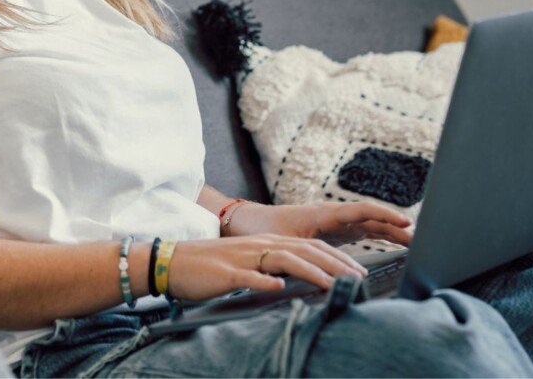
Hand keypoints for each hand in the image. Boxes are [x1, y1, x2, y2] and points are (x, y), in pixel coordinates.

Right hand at [160, 235, 371, 301]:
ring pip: (284, 260)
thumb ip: (272, 269)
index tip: (359, 270)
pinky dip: (265, 281)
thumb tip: (299, 281)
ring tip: (333, 284)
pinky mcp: (226, 273)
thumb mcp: (248, 265)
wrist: (172, 261)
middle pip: (305, 250)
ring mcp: (243, 258)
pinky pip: (248, 276)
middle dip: (336, 263)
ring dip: (311, 272)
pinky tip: (279, 288)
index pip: (310, 247)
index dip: (337, 257)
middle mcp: (260, 246)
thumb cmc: (211, 267)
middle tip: (360, 277)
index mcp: (267, 243)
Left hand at [225, 200, 413, 247]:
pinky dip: (380, 235)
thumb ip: (303, 260)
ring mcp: (336, 222)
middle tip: (421, 238)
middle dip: (396, 225)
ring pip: (371, 224)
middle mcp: (334, 215)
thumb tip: (324, 278)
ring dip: (392, 231)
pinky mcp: (335, 231)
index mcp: (324, 214)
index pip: (361, 211)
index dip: (385, 216)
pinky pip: (363, 231)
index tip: (406, 222)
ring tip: (415, 242)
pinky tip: (395, 243)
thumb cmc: (263, 231)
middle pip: (372, 217)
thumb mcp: (282, 247)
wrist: (248, 223)